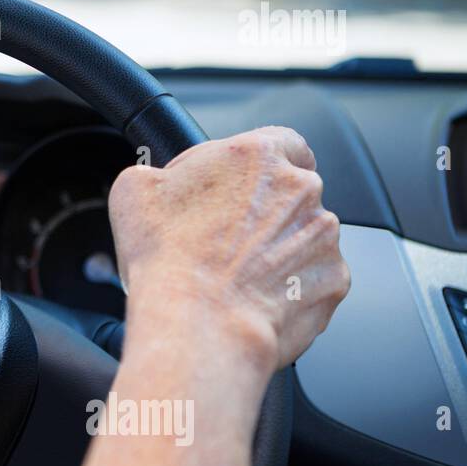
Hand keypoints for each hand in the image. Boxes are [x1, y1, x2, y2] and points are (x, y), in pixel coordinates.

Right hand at [108, 126, 350, 372]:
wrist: (198, 323)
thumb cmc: (168, 258)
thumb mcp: (134, 191)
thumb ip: (158, 173)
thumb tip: (160, 182)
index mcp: (259, 156)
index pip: (282, 142)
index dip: (262, 165)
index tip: (245, 184)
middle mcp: (301, 190)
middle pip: (292, 192)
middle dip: (265, 212)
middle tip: (225, 238)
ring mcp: (323, 237)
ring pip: (304, 237)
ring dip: (279, 250)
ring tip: (237, 276)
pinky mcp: (333, 281)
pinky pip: (314, 279)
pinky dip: (291, 287)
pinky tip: (255, 298)